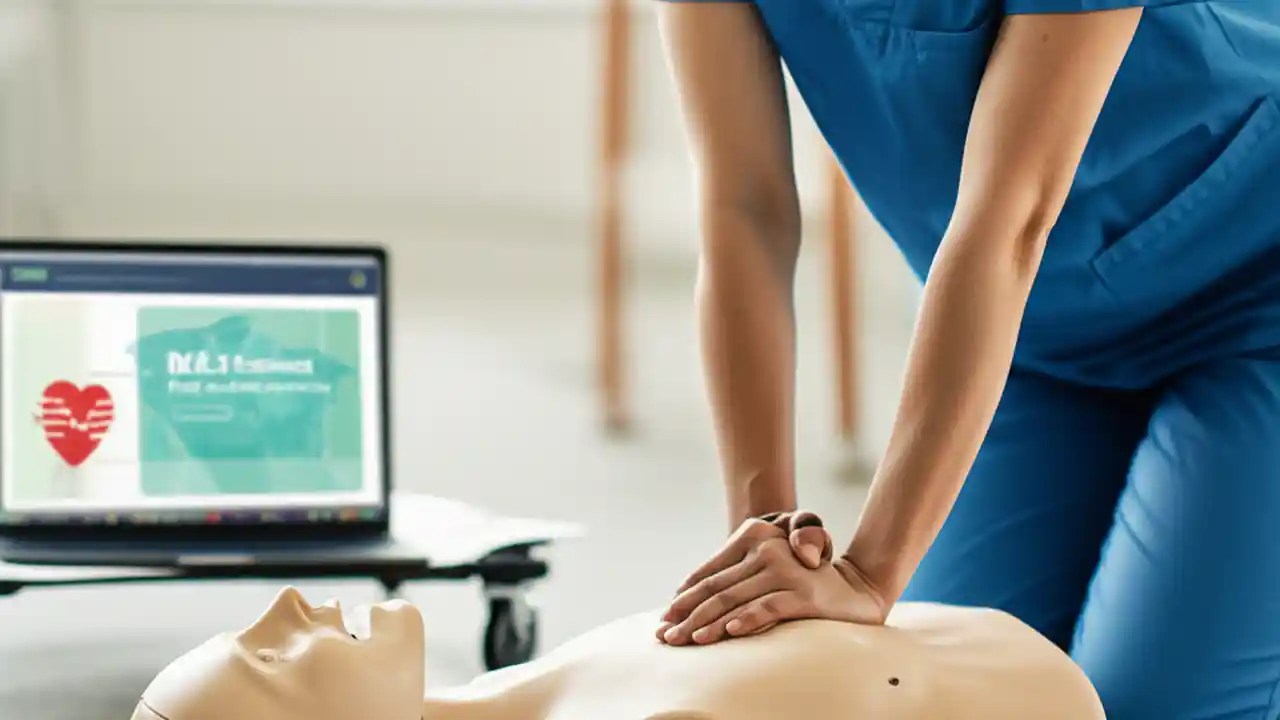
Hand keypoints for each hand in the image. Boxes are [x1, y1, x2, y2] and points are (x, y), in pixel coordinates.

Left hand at [655, 511, 831, 639]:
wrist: (855, 589)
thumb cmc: (805, 575)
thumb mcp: (771, 562)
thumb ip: (735, 569)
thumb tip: (686, 587)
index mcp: (754, 536)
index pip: (711, 571)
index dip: (686, 595)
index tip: (666, 615)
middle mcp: (767, 549)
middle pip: (716, 589)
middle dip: (687, 615)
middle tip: (666, 635)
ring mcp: (785, 572)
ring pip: (734, 601)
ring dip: (707, 624)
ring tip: (687, 640)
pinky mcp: (802, 595)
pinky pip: (766, 609)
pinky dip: (746, 620)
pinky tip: (728, 632)